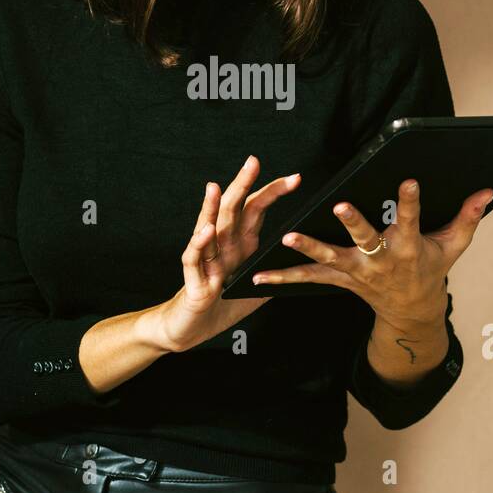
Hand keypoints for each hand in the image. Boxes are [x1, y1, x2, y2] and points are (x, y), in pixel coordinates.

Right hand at [157, 155, 302, 352]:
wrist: (189, 330)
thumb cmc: (221, 306)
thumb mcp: (257, 290)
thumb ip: (275, 276)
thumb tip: (303, 267)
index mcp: (240, 245)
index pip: (256, 210)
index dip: (273, 193)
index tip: (295, 178)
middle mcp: (222, 246)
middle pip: (231, 210)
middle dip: (242, 185)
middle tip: (253, 162)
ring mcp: (206, 262)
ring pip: (207, 229)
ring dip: (211, 208)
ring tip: (216, 186)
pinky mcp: (194, 282)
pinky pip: (194, 259)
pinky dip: (199, 243)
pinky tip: (207, 230)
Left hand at [251, 179, 492, 326]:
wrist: (412, 311)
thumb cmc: (432, 269)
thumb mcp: (454, 246)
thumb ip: (469, 217)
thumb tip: (488, 191)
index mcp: (407, 248)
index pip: (409, 219)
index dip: (408, 201)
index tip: (407, 181)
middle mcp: (379, 260)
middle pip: (364, 239)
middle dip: (352, 222)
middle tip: (338, 205)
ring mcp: (357, 271)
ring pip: (329, 259)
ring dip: (308, 248)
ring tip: (288, 237)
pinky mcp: (339, 279)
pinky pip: (308, 279)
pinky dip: (283, 277)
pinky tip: (258, 276)